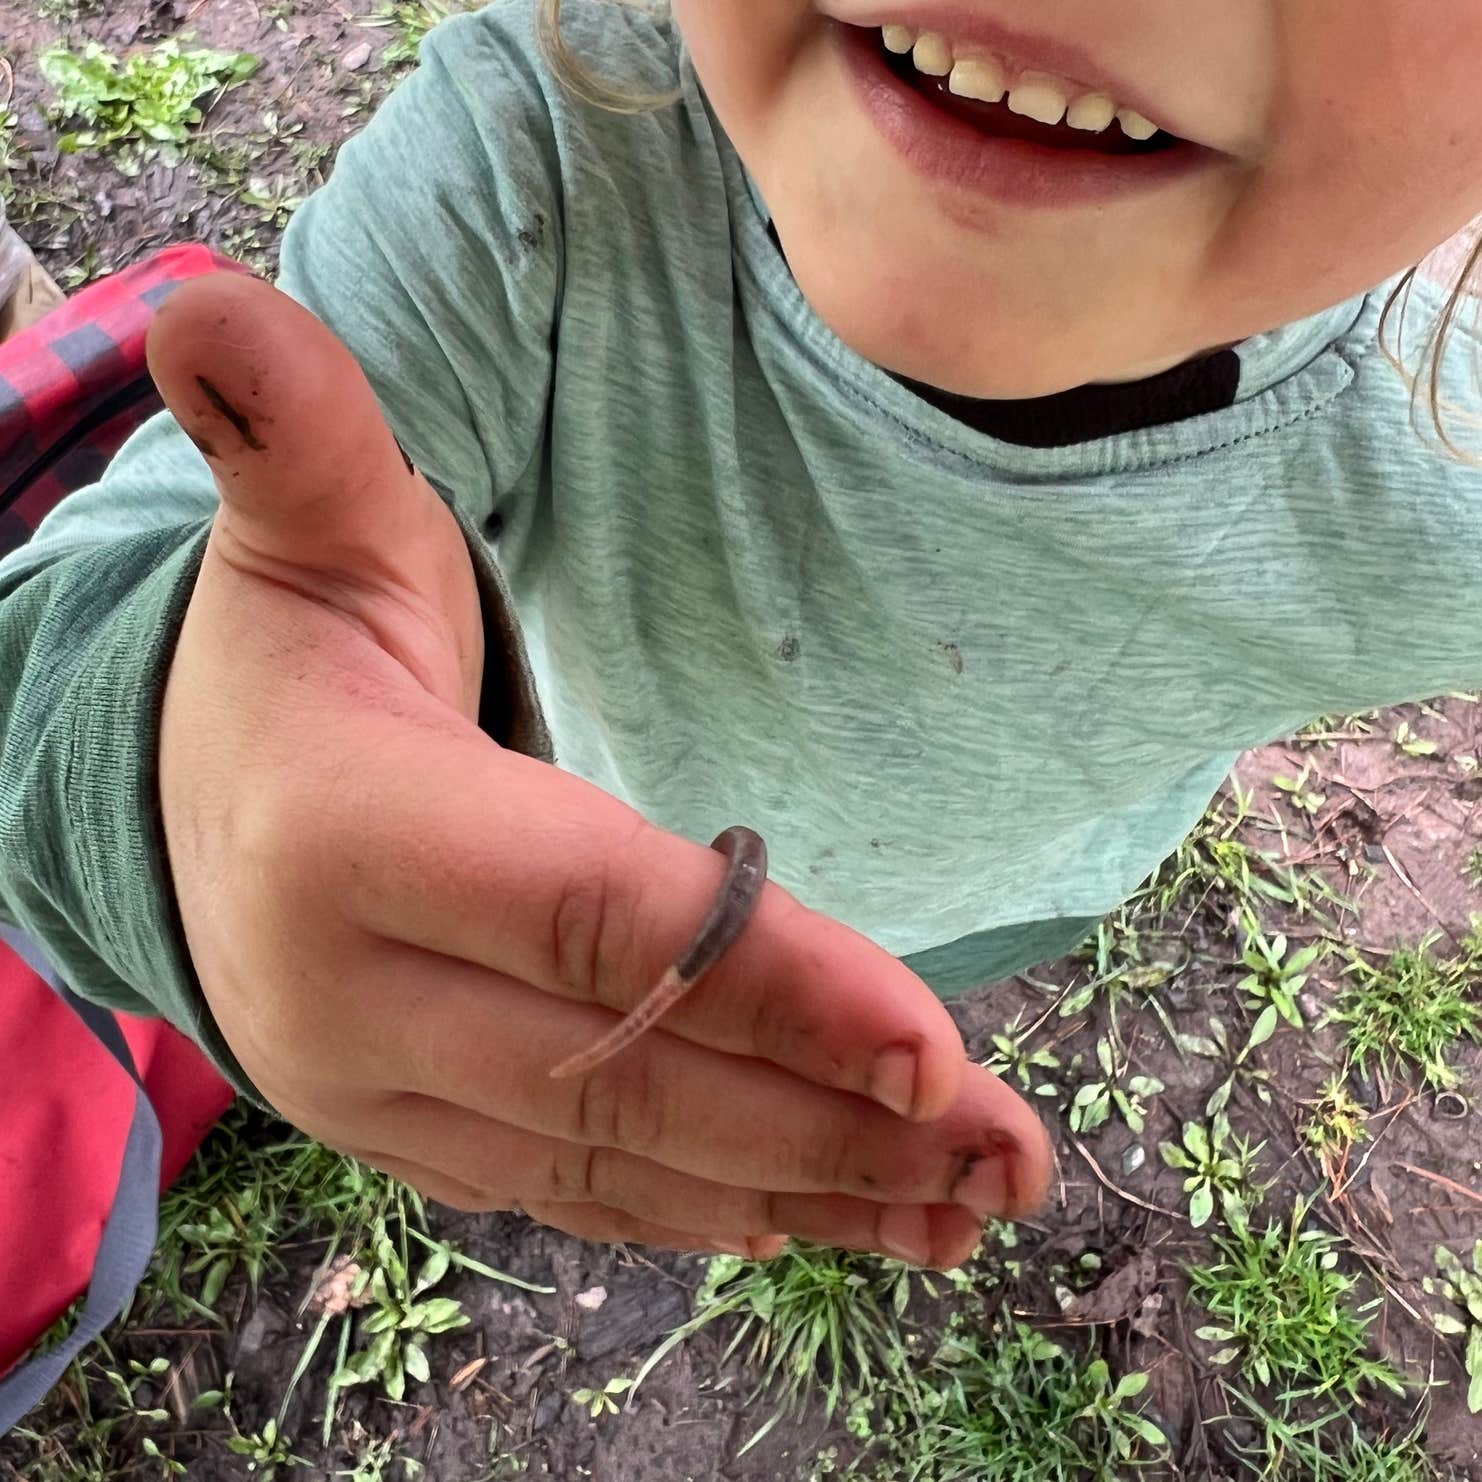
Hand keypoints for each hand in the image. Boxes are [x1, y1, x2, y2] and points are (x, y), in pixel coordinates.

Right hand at [151, 273, 1052, 1267]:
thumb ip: (297, 439)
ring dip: (813, 1187)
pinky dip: (721, 1213)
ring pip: (624, 1160)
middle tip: (1011, 1150)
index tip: (941, 1042)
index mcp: (347, 833)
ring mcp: (386, 1095)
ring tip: (973, 1204)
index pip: (594, 918)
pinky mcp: (421, 1144)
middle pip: (633, 1070)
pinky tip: (840, 1221)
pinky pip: (584, 1197)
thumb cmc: (285, 668)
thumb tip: (222, 302)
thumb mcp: (303, 541)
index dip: (770, 977)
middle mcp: (357, 998)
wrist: (181, 825)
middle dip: (834, 1115)